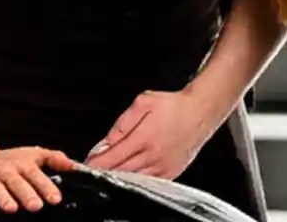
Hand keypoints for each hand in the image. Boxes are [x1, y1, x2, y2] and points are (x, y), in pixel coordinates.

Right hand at [0, 145, 75, 212]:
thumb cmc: (8, 161)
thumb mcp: (32, 155)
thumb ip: (53, 159)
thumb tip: (73, 165)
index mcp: (21, 164)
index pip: (35, 175)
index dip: (46, 186)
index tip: (55, 199)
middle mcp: (5, 170)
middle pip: (16, 181)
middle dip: (25, 193)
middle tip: (36, 206)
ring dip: (2, 196)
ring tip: (11, 208)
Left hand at [84, 89, 217, 178]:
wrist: (200, 112)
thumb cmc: (173, 106)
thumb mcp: (142, 103)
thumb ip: (121, 123)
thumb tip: (106, 142)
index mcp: (144, 138)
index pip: (112, 158)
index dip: (96, 164)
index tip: (86, 164)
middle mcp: (153, 156)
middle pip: (120, 172)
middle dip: (104, 171)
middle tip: (95, 166)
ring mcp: (162, 167)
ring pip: (133, 180)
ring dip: (118, 176)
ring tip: (110, 169)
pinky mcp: (170, 173)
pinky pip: (148, 183)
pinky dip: (135, 180)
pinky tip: (129, 173)